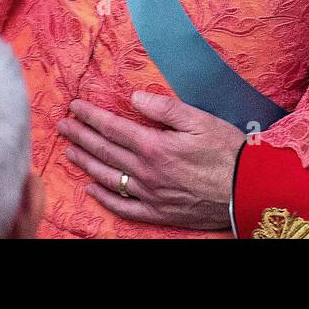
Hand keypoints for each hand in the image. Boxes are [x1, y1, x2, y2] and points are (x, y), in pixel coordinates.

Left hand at [58, 91, 246, 232]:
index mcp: (154, 145)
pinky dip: (104, 197)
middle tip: (62, 126)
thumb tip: (134, 97)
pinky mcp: (157, 212)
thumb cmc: (226, 150)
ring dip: (86, 163)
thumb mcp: (200, 120)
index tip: (74, 107)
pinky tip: (92, 189)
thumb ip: (165, 108)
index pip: (112, 127)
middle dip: (80, 136)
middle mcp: (145, 171)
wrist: (245, 189)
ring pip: (108, 177)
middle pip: (104, 151)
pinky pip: (123, 206)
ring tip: (70, 152)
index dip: (91, 116)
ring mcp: (149, 194)